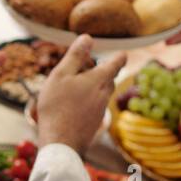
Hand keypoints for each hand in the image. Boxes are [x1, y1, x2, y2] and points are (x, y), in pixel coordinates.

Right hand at [34, 34, 126, 154]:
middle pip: (109, 78)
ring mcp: (100, 110)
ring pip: (102, 93)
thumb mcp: (61, 75)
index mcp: (99, 79)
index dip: (119, 56)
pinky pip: (95, 106)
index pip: (116, 63)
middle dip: (103, 71)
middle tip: (90, 67)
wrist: (61, 143)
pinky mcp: (94, 123)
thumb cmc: (57, 106)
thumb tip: (88, 38)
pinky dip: (88, 101)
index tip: (122, 53)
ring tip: (76, 86)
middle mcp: (105, 94)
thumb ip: (75, 55)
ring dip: (94, 87)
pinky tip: (72, 105)